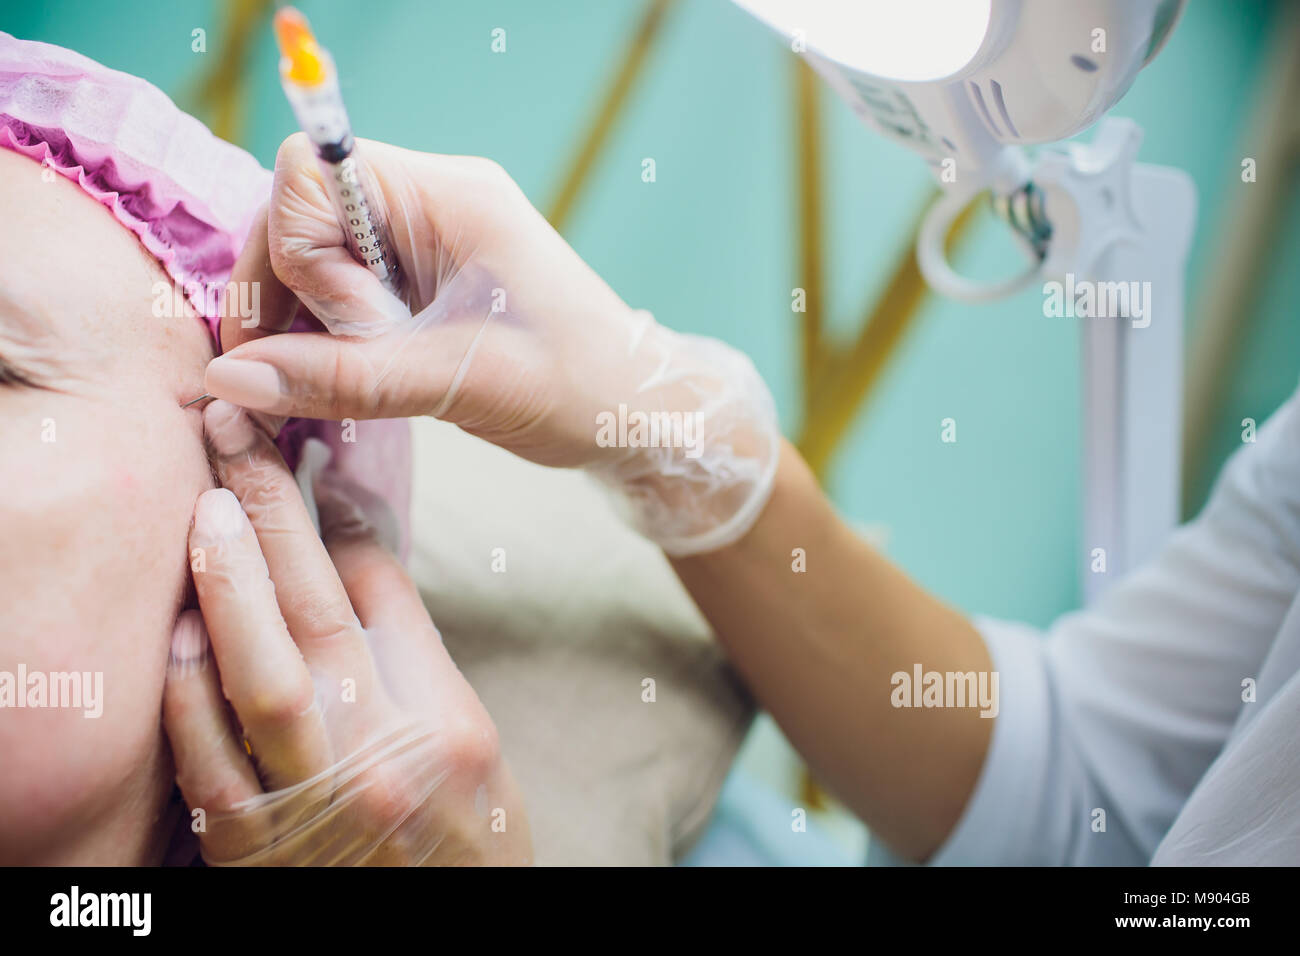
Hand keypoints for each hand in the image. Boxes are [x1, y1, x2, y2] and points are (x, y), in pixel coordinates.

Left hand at [163, 399, 530, 864]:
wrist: (449, 940)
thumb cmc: (466, 843)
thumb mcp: (471, 742)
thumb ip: (412, 650)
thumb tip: (350, 550)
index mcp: (447, 723)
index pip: (385, 597)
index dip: (336, 520)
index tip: (303, 460)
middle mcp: (384, 757)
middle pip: (320, 611)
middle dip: (271, 513)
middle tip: (234, 436)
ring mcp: (315, 805)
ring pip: (264, 677)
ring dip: (226, 586)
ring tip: (204, 510)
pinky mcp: (255, 852)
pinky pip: (210, 765)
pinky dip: (188, 697)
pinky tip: (177, 638)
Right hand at [207, 134, 779, 553]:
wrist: (635, 412)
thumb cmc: (574, 386)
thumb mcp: (457, 383)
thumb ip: (343, 377)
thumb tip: (228, 379)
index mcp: (448, 195)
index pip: (309, 176)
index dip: (300, 256)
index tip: (354, 330)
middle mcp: (429, 203)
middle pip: (299, 219)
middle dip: (284, 298)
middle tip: (294, 380)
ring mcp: (425, 241)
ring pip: (313, 261)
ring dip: (301, 327)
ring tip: (319, 396)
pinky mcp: (423, 282)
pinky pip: (344, 292)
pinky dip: (326, 341)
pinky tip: (333, 390)